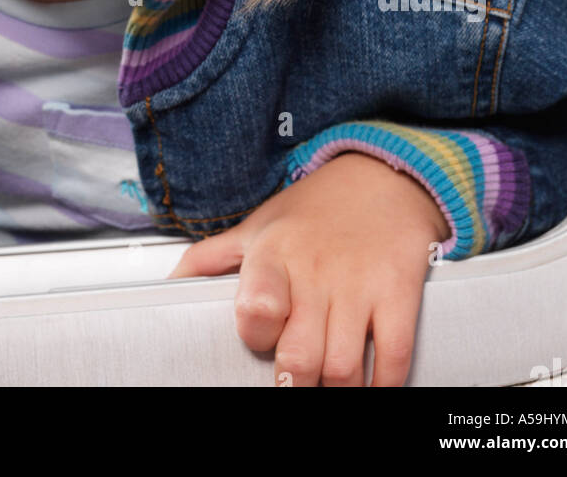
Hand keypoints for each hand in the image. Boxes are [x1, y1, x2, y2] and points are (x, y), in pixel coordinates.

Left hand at [167, 151, 449, 386]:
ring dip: (336, 391)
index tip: (262, 343)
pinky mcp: (398, 293)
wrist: (381, 175)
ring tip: (328, 389)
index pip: (257, 308)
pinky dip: (383, 384)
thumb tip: (168, 285)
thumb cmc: (314, 209)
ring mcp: (359, 285)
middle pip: (300, 355)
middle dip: (295, 383)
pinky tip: (371, 385)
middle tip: (295, 385)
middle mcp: (315, 272)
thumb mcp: (257, 224)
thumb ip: (211, 258)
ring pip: (344, 368)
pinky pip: (394, 356)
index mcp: (274, 254)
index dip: (257, 335)